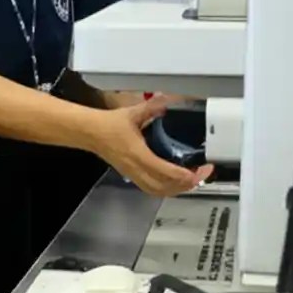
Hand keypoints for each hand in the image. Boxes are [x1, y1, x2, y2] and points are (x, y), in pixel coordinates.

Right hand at [90, 95, 212, 196]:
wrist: (90, 133)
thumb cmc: (108, 125)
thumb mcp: (133, 113)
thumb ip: (153, 107)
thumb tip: (168, 101)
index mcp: (138, 154)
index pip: (166, 172)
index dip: (187, 174)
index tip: (201, 168)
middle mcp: (136, 168)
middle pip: (166, 187)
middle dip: (188, 184)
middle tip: (202, 173)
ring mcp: (133, 174)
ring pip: (160, 191)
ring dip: (178, 189)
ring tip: (192, 179)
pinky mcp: (131, 176)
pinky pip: (152, 190)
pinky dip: (167, 190)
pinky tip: (175, 183)